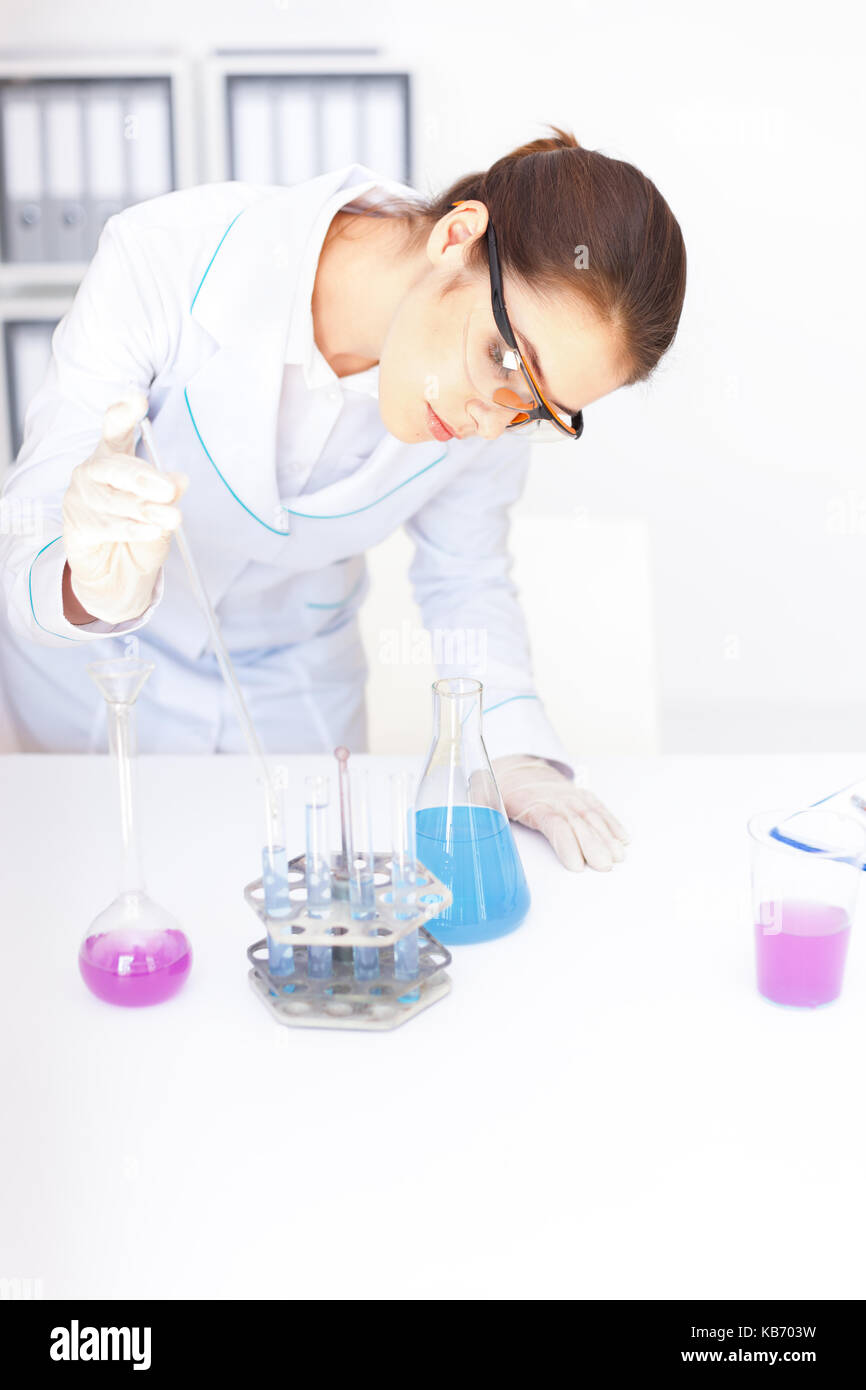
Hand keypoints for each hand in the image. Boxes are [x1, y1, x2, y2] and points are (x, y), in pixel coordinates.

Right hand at [62, 392, 188, 623]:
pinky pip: (107, 525)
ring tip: (171, 519)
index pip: (115, 429)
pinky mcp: (75, 523)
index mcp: (115, 456)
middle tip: (168, 490)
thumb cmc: (141, 532)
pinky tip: (152, 531)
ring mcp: (80, 496)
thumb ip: (167, 495)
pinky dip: (132, 529)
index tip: (138, 400)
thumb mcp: (161, 512)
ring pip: (113, 500)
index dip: (124, 413)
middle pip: (115, 467)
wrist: (120, 573)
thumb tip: (180, 480)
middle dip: (143, 478)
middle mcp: (94, 471)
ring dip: (144, 510)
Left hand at [493, 753, 630, 871]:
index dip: (566, 843)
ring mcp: (570, 795)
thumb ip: (483, 815)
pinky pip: (598, 807)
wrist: (514, 763)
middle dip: (594, 844)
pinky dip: (611, 822)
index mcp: (531, 800)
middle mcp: (555, 797)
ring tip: (618, 857)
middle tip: (604, 866)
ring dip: (607, 836)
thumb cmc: (500, 786)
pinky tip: (622, 838)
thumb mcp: (484, 796)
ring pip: (592, 815)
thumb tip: (480, 835)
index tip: (576, 864)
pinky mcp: (579, 796)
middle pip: (578, 821)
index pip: (554, 822)